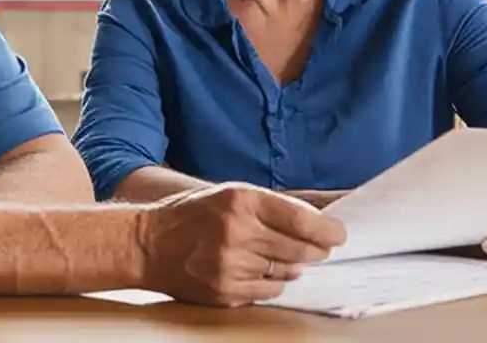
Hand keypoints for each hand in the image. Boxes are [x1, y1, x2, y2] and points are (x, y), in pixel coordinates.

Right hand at [136, 182, 345, 306]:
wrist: (148, 244)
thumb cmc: (192, 215)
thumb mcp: (229, 195)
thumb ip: (270, 207)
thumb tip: (316, 224)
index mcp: (241, 201)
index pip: (300, 219)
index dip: (327, 230)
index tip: (339, 235)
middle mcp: (237, 231)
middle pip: (298, 249)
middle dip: (315, 251)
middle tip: (319, 249)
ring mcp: (230, 264)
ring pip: (285, 272)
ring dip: (291, 266)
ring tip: (277, 256)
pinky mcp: (225, 290)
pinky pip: (268, 291)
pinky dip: (271, 283)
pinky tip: (258, 270)